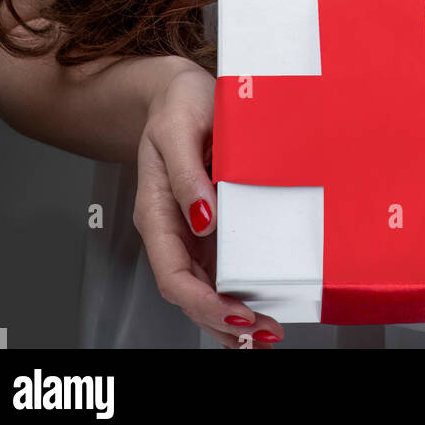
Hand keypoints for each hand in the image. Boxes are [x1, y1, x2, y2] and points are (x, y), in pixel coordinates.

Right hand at [133, 61, 284, 348]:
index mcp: (156, 213)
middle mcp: (173, 230)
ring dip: (232, 317)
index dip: (204, 302)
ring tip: (268, 334)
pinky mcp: (212, 224)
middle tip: (264, 332)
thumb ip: (186, 174)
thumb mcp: (178, 128)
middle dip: (223, 321)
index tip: (237, 312)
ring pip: (206, 288)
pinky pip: (222, 267)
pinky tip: (259, 310)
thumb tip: (203, 217)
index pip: (173, 274)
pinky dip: (238, 293)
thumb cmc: (177, 105)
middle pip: (191, 293)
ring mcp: (192, 231)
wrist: (180, 90)